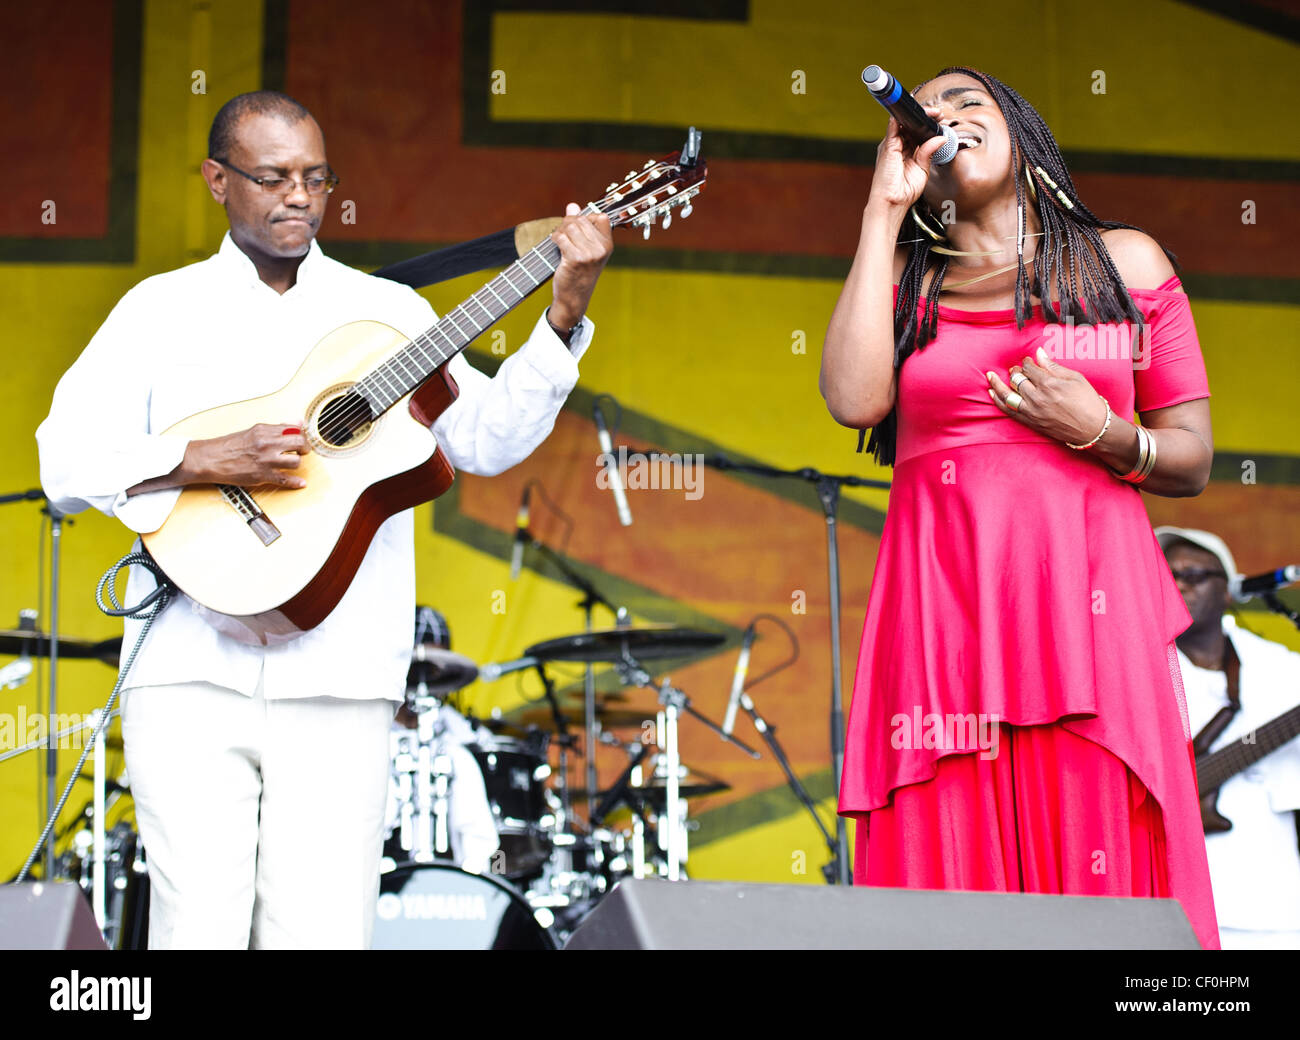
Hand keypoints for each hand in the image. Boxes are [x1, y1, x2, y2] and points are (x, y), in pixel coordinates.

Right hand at [182, 423, 311, 488]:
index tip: (301, 438)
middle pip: (299, 443)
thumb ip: (276, 428)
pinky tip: (300, 483)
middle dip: (304, 448)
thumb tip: (298, 423)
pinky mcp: (262, 475)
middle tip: (302, 450)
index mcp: (264, 430)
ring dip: (297, 463)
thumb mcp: (253, 431)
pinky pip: (285, 480)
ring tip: (292, 463)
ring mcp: (265, 460)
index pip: (294, 429)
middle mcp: (266, 444)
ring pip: (296, 461)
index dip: (301, 434)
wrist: (211, 459)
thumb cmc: (230, 445)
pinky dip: (295, 483)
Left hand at [548, 202, 613, 329]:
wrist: (574, 297)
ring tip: (559, 239)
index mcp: (608, 245)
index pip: (600, 217)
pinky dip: (554, 238)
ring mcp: (589, 254)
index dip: (586, 218)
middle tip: (563, 234)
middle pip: (581, 219)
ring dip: (560, 230)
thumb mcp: (586, 249)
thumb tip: (572, 205)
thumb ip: (581, 226)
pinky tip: (555, 244)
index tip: (578, 228)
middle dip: (568, 223)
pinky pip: (561, 237)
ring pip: (570, 226)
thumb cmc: (580, 272)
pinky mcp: (575, 258)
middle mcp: (601, 248)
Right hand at [867, 107, 949, 212]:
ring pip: (903, 123)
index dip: (928, 126)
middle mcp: (898, 147)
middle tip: (939, 115)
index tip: (941, 121)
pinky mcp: (888, 146)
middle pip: (910, 126)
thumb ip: (929, 152)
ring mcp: (892, 145)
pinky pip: (893, 125)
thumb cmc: (903, 192)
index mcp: (907, 152)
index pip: (917, 133)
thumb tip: (940, 138)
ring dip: (918, 116)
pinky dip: (904, 117)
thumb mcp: (922, 170)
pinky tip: (916, 114)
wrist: (892, 203)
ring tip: (932, 114)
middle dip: (925, 118)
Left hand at [985, 348, 1109, 445]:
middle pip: (1017, 380)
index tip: (1027, 361)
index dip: (1026, 362)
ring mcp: (1032, 411)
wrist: (1093, 428)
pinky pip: (1009, 410)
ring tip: (990, 376)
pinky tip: (991, 393)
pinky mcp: (1030, 422)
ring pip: (1008, 395)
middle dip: (1014, 371)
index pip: (1029, 368)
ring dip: (997, 384)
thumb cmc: (1088, 401)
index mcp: (1049, 384)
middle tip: (1014, 368)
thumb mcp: (1075, 378)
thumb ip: (1053, 366)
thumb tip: (1039, 353)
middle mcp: (1038, 397)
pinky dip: (998, 401)